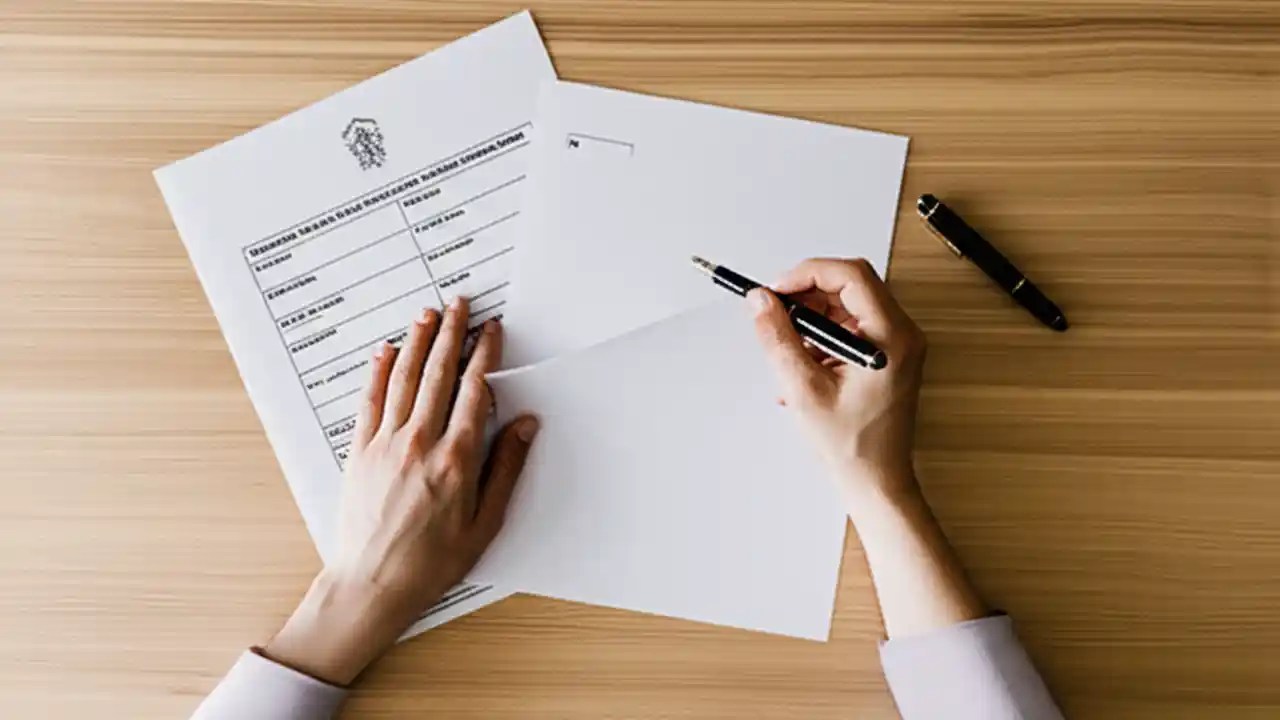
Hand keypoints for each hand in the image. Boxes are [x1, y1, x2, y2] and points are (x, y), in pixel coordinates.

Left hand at [265, 298, 538, 684]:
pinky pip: (370, 401)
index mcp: (456, 459)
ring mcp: (385, 444)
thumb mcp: (486, 521)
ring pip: (403, 379)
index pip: (473, 390)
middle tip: (459, 303)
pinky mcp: (360, 452)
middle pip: (438, 374)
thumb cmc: (433, 561)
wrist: (374, 583)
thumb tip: (524, 424)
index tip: (491, 329)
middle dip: (451, 334)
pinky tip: (385, 351)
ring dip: (417, 342)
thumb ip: (505, 467)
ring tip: (427, 314)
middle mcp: (419, 443)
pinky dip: (378, 372)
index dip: (484, 354)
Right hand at [749, 258, 925, 513]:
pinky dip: (820, 339)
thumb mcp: (804, 389)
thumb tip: (761, 303)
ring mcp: (895, 345)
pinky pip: (848, 328)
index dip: (807, 274)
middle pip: (848, 286)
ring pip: (845, 306)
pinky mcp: (884, 357)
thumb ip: (779, 339)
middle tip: (775, 315)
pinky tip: (803, 369)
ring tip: (790, 356)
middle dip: (806, 297)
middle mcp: (900, 335)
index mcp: (891, 337)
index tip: (776, 290)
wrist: (876, 481)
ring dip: (810, 322)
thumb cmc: (854, 446)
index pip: (850, 276)